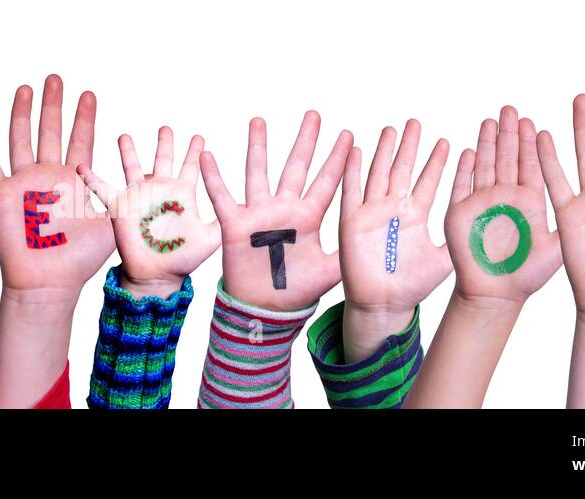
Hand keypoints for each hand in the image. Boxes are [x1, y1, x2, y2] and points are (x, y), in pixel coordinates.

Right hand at [0, 75, 114, 290]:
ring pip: (21, 140)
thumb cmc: (79, 260)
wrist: (47, 284)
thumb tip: (145, 178)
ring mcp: (24, 184)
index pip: (81, 141)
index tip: (89, 94)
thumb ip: (120, 197)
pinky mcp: (2, 195)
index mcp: (75, 181)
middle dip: (54, 106)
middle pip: (50, 132)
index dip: (84, 118)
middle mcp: (48, 177)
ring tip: (26, 88)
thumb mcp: (109, 224)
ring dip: (23, 114)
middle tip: (57, 79)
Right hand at [76, 127, 219, 295]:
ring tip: (124, 135)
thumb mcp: (211, 238)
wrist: (157, 275)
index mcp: (183, 195)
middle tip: (166, 127)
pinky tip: (81, 166)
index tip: (199, 136)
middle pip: (163, 160)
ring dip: (129, 152)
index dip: (194, 152)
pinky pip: (103, 190)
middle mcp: (161, 191)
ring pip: (133, 167)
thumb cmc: (184, 258)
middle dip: (165, 143)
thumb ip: (224, 218)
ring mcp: (140, 197)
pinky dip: (92, 179)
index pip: (190, 167)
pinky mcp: (121, 207)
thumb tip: (243, 204)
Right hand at [200, 112, 350, 310]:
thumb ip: (347, 253)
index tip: (349, 135)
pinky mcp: (234, 225)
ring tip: (259, 121)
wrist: (264, 310)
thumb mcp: (329, 272)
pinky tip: (207, 155)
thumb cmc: (296, 292)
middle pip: (296, 167)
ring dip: (258, 147)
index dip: (337, 159)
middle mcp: (285, 209)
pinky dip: (214, 177)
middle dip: (305, 141)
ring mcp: (259, 215)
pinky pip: (222, 197)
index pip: (326, 181)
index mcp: (309, 218)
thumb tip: (376, 241)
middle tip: (314, 114)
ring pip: (258, 172)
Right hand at [339, 120, 451, 312]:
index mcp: (416, 215)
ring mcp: (372, 213)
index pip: (427, 181)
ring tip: (391, 129)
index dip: (436, 162)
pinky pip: (352, 191)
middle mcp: (394, 209)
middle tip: (416, 122)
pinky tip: (355, 150)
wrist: (383, 304)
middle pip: (403, 169)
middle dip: (410, 146)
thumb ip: (460, 238)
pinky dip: (352, 170)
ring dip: (383, 151)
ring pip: (378, 173)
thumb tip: (488, 224)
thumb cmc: (412, 286)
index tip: (446, 141)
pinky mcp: (352, 221)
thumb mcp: (444, 259)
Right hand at [445, 107, 561, 303]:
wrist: (494, 295)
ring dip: (487, 143)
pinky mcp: (460, 215)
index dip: (532, 143)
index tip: (533, 120)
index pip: (532, 164)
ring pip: (485, 165)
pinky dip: (463, 168)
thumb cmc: (527, 276)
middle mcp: (506, 198)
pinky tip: (466, 150)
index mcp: (530, 202)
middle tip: (511, 108)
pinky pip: (461, 185)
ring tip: (491, 120)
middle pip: (507, 158)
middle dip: (509, 133)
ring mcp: (482, 204)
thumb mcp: (562, 248)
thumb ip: (581, 225)